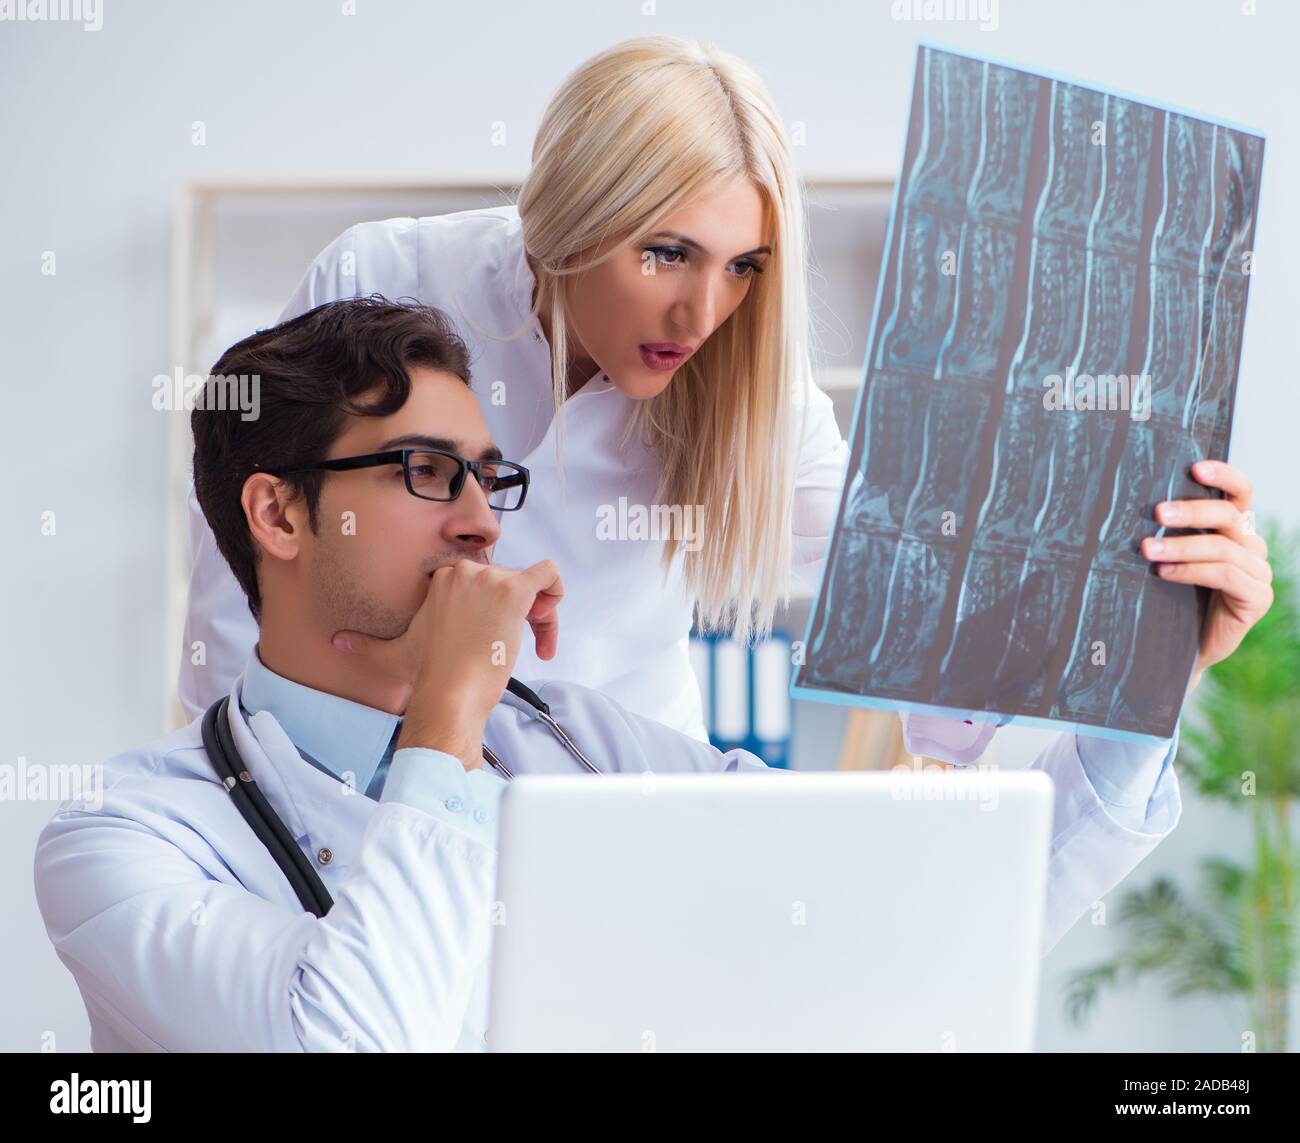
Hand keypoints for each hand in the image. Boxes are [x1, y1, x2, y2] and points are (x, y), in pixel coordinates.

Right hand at [332, 559, 563, 767]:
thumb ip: (366, 644)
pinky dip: (556, 591)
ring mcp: (489, 579)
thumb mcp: (392, 654)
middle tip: (520, 647)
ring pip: (532, 583)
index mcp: (442, 578)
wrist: (449, 694)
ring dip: (541, 614)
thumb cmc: (427, 677)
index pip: (484, 580)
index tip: (493, 640)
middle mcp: (465, 571)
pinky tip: (546, 625)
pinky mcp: (514, 592)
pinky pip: (548, 573)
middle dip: (521, 614)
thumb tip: (337, 642)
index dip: (495, 609)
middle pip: (510, 581)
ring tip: (533, 645)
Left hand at [1142, 459, 1272, 693]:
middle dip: (1191, 512)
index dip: (1224, 476)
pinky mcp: (1257, 598)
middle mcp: (1252, 545)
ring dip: (1181, 546)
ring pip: (1223, 548)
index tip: (1195, 468)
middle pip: (1229, 516)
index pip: (1240, 492)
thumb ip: (1167, 530)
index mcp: (1235, 528)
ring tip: (1147, 549)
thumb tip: (1131, 499)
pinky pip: (1225, 576)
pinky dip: (1191, 570)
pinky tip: (1164, 572)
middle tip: (1157, 513)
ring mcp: (1259, 572)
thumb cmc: (1167, 593)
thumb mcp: (1168, 555)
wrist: (1176, 645)